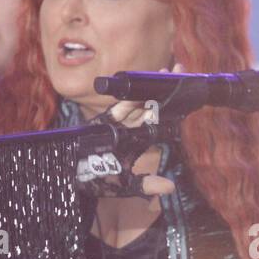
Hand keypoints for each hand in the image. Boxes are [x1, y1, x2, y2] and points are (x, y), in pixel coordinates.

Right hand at [104, 62, 181, 196]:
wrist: (72, 178)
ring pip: (136, 103)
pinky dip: (128, 102)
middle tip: (179, 71)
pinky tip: (141, 91)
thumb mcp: (128, 185)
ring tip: (164, 73)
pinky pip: (117, 110)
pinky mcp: (103, 123)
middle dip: (164, 89)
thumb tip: (171, 186)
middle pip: (150, 105)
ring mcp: (116, 125)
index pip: (158, 121)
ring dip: (149, 90)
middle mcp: (129, 130)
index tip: (186, 96)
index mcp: (138, 140)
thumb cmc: (99, 180)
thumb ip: (147, 184)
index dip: (172, 108)